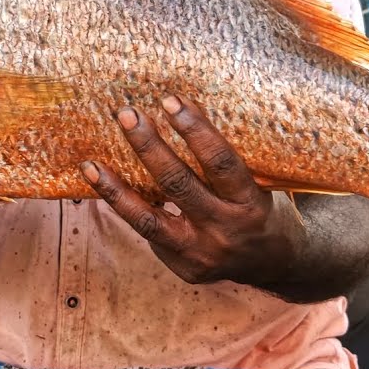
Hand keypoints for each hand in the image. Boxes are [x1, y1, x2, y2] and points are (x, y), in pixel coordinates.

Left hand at [80, 94, 306, 289]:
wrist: (277, 262)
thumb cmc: (262, 203)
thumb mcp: (258, 180)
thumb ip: (223, 158)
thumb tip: (177, 109)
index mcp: (251, 203)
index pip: (221, 163)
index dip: (195, 131)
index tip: (170, 100)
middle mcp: (225, 230)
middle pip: (178, 186)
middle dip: (148, 147)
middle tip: (126, 114)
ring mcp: (202, 255)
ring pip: (149, 220)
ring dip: (116, 188)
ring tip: (91, 164)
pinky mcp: (184, 269)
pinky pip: (147, 234)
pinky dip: (124, 208)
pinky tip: (103, 186)